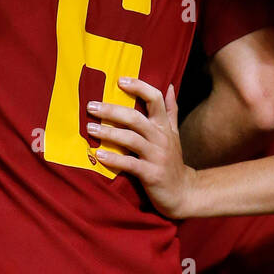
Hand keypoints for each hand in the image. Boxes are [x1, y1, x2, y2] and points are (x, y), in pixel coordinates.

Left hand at [87, 77, 195, 218]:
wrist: (184, 192)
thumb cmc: (173, 160)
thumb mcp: (174, 133)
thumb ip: (171, 110)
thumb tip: (170, 86)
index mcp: (164, 126)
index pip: (155, 99)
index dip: (139, 87)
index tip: (120, 80)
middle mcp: (161, 138)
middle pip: (135, 118)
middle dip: (112, 110)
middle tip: (91, 106)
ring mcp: (156, 156)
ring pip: (130, 139)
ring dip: (108, 132)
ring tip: (90, 128)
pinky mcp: (151, 174)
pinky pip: (129, 164)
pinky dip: (113, 158)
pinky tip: (98, 154)